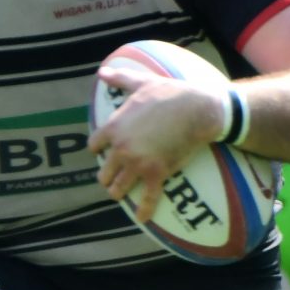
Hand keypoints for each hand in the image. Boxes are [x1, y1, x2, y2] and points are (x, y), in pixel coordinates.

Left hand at [86, 58, 230, 224]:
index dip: (98, 150)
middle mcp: (121, 149)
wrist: (196, 109)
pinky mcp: (157, 173)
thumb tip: (102, 71)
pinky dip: (144, 210)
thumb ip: (120, 79)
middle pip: (104, 172)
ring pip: (118, 188)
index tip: (103, 152)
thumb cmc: (169, 93)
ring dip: (119, 192)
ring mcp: (138, 164)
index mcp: (114, 128)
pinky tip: (141, 218)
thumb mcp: (141, 82)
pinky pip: (147, 198)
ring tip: (122, 194)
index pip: (94, 146)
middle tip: (113, 178)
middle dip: (107, 176)